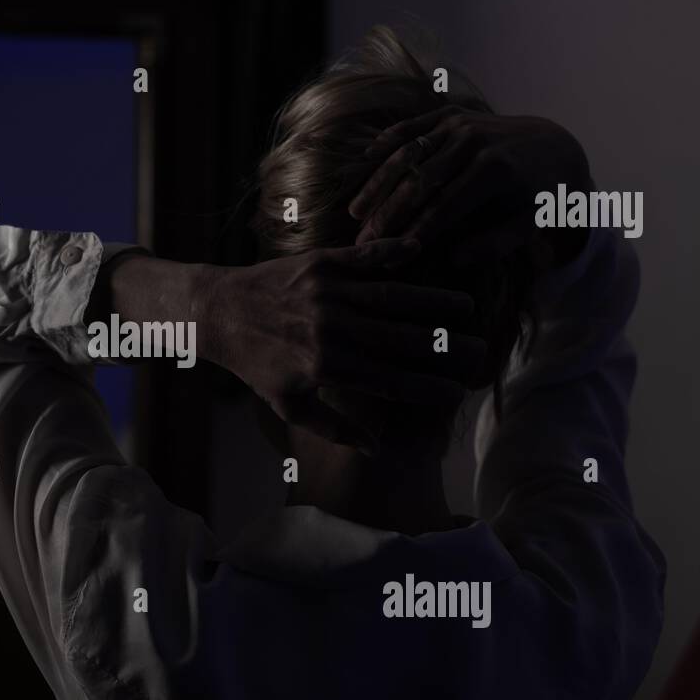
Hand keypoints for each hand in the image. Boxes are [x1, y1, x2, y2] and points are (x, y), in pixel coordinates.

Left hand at [203, 239, 487, 446]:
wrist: (218, 312)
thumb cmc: (255, 363)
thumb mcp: (287, 404)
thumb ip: (333, 427)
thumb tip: (377, 450)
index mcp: (326, 367)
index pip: (390, 381)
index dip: (428, 388)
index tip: (459, 393)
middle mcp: (330, 329)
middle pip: (401, 340)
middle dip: (445, 348)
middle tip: (481, 351)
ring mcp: (326, 293)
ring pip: (391, 297)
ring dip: (433, 300)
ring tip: (467, 307)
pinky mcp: (318, 263)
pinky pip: (363, 258)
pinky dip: (391, 253)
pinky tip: (421, 250)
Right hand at [347, 107, 591, 266]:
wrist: (555, 146)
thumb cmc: (539, 195)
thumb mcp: (528, 225)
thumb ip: (493, 244)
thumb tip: (453, 259)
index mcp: (494, 172)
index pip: (442, 208)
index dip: (414, 234)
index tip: (392, 258)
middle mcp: (474, 142)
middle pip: (418, 182)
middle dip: (387, 215)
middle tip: (363, 241)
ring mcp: (461, 124)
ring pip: (408, 155)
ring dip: (378, 183)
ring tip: (356, 211)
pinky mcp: (452, 113)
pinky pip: (413, 126)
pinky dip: (388, 141)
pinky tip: (366, 160)